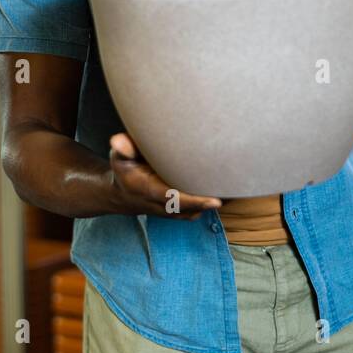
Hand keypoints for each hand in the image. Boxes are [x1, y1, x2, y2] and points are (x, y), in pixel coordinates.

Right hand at [108, 132, 222, 217]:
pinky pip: (195, 212)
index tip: (216, 201)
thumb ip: (123, 148)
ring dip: (210, 205)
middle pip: (190, 209)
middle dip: (210, 204)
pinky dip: (206, 205)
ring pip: (194, 212)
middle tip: (233, 191)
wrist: (122, 195)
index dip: (195, 201)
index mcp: (148, 191)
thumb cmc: (125, 170)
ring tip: (232, 190)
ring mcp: (169, 211)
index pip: (174, 199)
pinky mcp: (177, 212)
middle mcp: (160, 205)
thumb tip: (118, 140)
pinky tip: (222, 191)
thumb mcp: (119, 157)